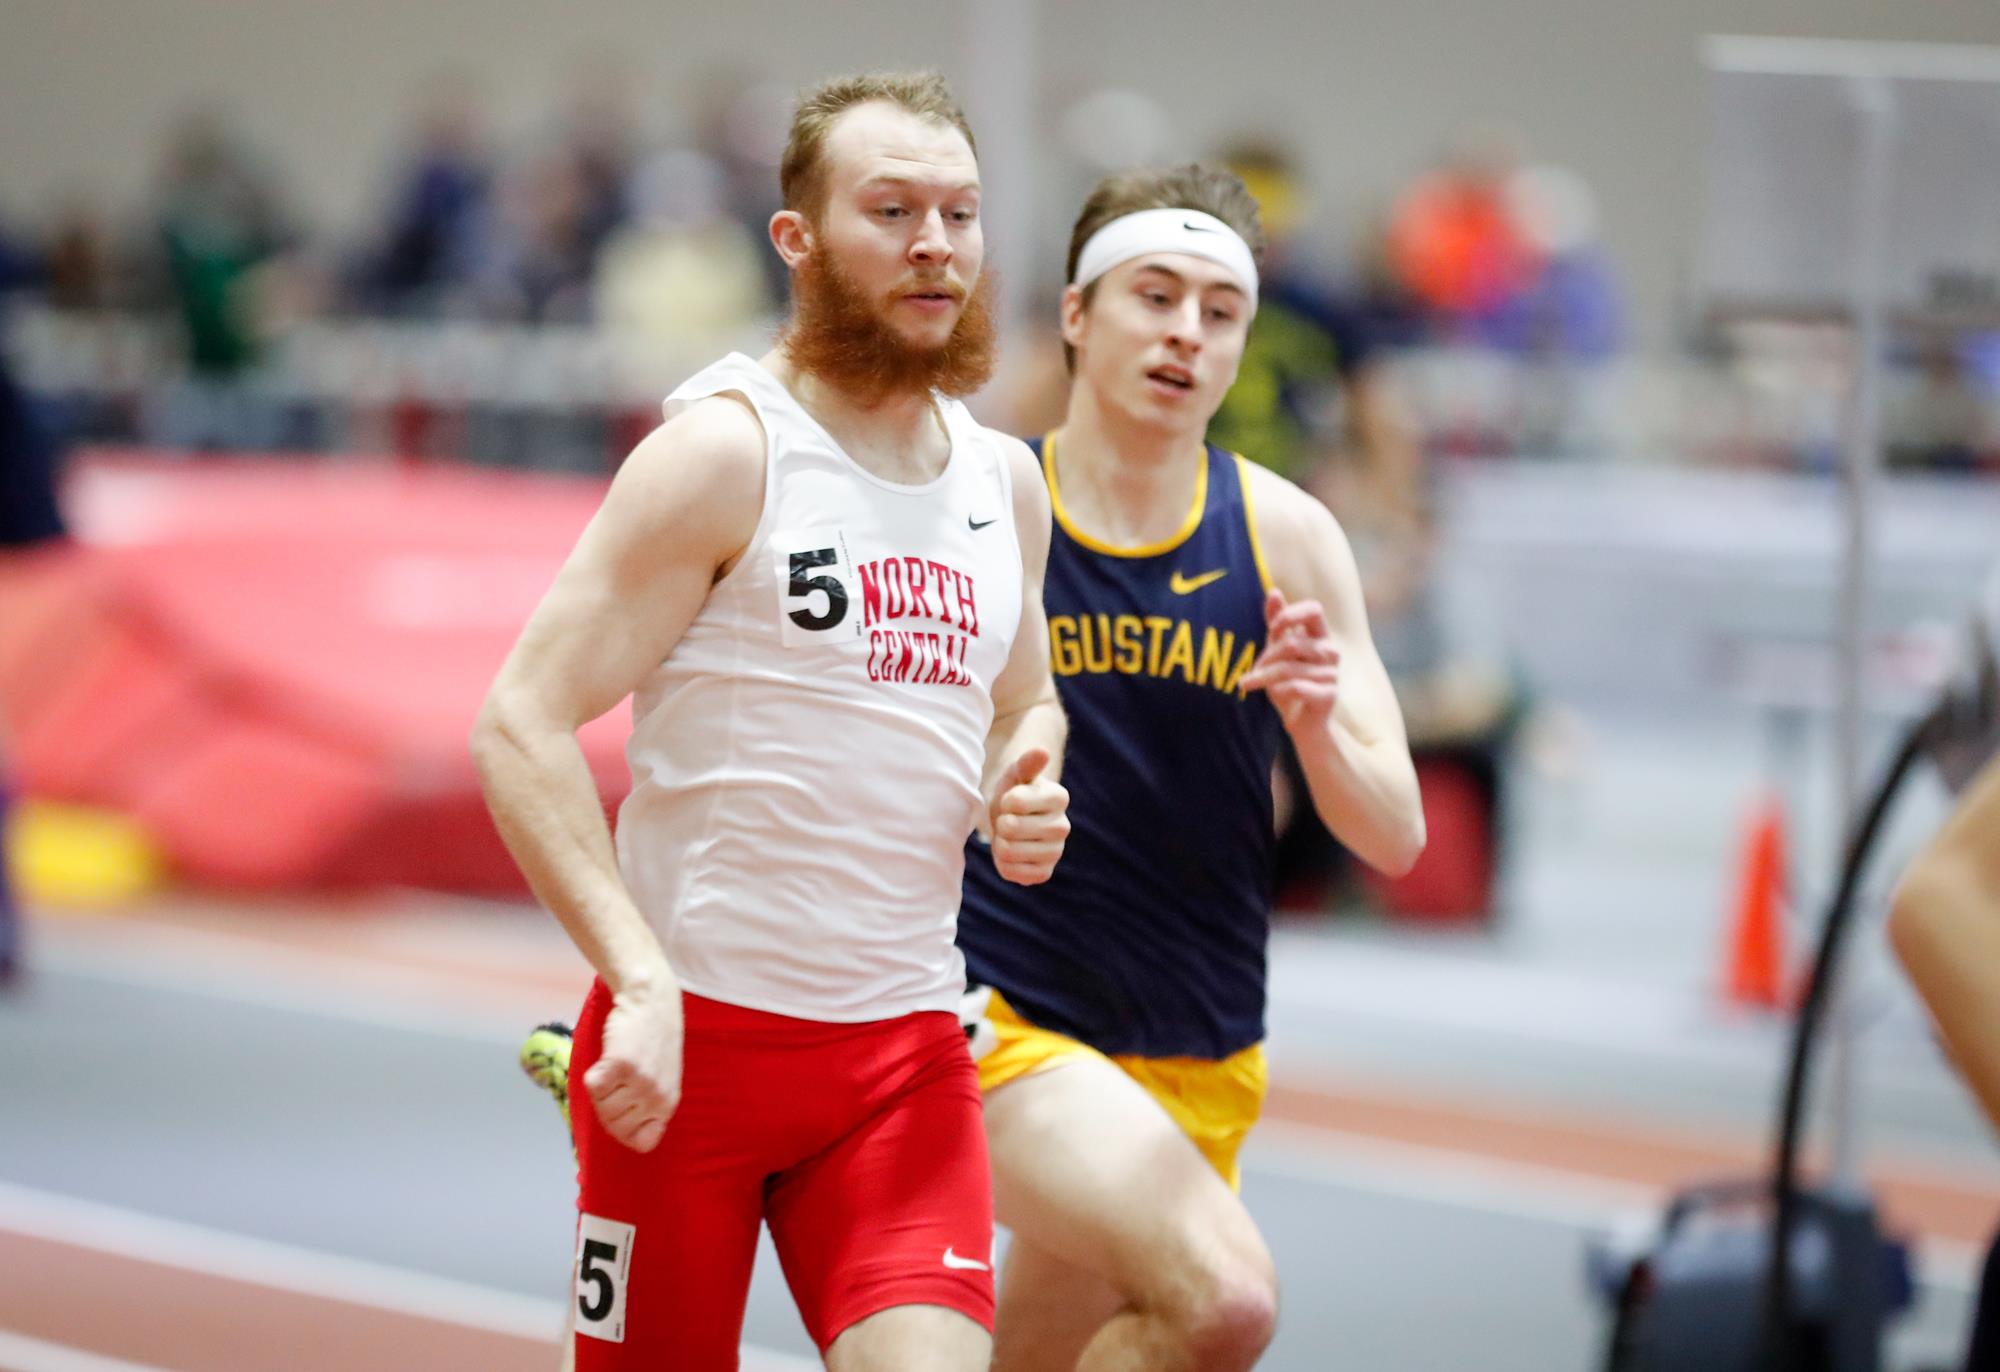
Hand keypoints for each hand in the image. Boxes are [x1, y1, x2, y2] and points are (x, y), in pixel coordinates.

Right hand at [584, 973, 683, 1152]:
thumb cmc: (653, 1041)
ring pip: (600, 1106)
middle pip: (613, 1126)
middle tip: (618, 1079)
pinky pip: (592, 1086)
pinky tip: (608, 1056)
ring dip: (600, 1087)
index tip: (623, 1107)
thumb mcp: (662, 1080)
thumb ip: (649, 1107)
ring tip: (616, 1064)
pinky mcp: (620, 1065)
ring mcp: (639, 1082)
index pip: (641, 1143)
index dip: (624, 1129)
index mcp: (668, 1105)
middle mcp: (656, 1097)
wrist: (652, 1002)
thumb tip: (628, 1138)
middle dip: (607, 1106)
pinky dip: (592, 1074)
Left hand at [987, 746, 1069, 884]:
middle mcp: (1063, 826)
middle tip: (1007, 820)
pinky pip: (1014, 874)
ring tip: (1008, 836)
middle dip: (1000, 823)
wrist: (1013, 820)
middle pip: (1011, 828)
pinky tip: (1012, 854)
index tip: (1010, 800)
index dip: (1004, 801)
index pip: (1015, 801)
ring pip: (1009, 852)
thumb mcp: (1016, 775)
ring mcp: (1056, 852)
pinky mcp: (1044, 872)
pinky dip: (1004, 864)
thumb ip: (1027, 764)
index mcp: (1060, 797)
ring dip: (1000, 844)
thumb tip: (1042, 751)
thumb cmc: (1014, 793)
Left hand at [1240, 588, 1340, 734]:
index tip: (1273, 630)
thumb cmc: (1289, 686)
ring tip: (1249, 684)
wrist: (1303, 726)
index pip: (1314, 609)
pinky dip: (1279, 690)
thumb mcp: (1278, 652)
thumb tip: (1274, 591)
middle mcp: (1331, 652)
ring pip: (1289, 668)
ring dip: (1263, 677)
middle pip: (1292, 643)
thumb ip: (1277, 624)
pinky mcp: (1329, 696)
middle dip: (1266, 656)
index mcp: (1320, 637)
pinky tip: (1274, 695)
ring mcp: (1333, 674)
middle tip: (1252, 670)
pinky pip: (1296, 687)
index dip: (1290, 615)